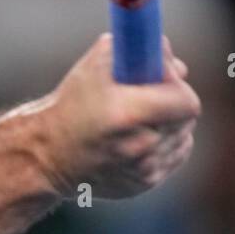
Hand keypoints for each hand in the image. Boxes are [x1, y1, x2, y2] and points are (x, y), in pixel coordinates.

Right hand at [27, 34, 199, 198]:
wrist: (48, 155)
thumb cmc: (71, 104)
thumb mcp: (95, 65)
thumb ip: (137, 50)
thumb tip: (172, 59)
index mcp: (127, 114)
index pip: (185, 100)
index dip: (177, 84)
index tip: (161, 77)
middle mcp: (139, 146)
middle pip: (186, 117)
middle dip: (174, 101)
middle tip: (153, 93)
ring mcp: (144, 169)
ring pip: (182, 136)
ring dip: (170, 122)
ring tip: (140, 117)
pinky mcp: (145, 183)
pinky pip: (174, 156)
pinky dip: (165, 142)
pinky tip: (141, 136)